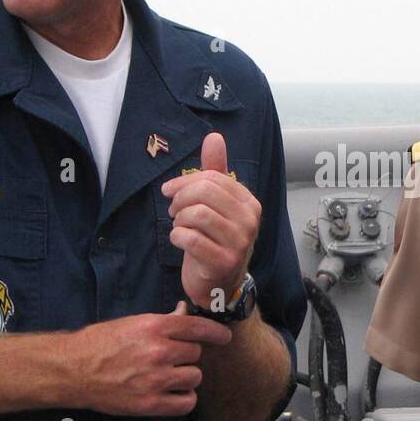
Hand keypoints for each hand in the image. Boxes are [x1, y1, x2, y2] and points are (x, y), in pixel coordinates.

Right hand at [71, 303, 232, 416]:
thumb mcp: (132, 323)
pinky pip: (186, 402)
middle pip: (196, 353)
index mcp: (154, 327)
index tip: (224, 337)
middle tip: (172, 358)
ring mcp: (156, 379)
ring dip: (187, 376)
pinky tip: (175, 393)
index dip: (214, 332)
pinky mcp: (150, 403)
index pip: (197, 327)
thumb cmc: (100, 343)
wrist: (74, 370)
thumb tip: (184, 313)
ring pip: (194, 376)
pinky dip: (185, 398)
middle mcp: (158, 352)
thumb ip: (162, 322)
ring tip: (171, 375)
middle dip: (187, 355)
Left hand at [160, 132, 259, 310]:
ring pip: (195, 214)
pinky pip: (189, 238)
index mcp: (249, 203)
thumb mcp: (216, 205)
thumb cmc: (215, 240)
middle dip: (180, 199)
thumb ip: (215, 171)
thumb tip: (214, 136)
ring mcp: (239, 242)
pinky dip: (177, 236)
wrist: (219, 284)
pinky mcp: (223, 262)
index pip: (212, 178)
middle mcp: (249, 221)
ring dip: (178, 219)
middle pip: (204, 192)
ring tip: (180, 226)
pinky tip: (180, 240)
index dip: (184, 181)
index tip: (170, 191)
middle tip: (174, 210)